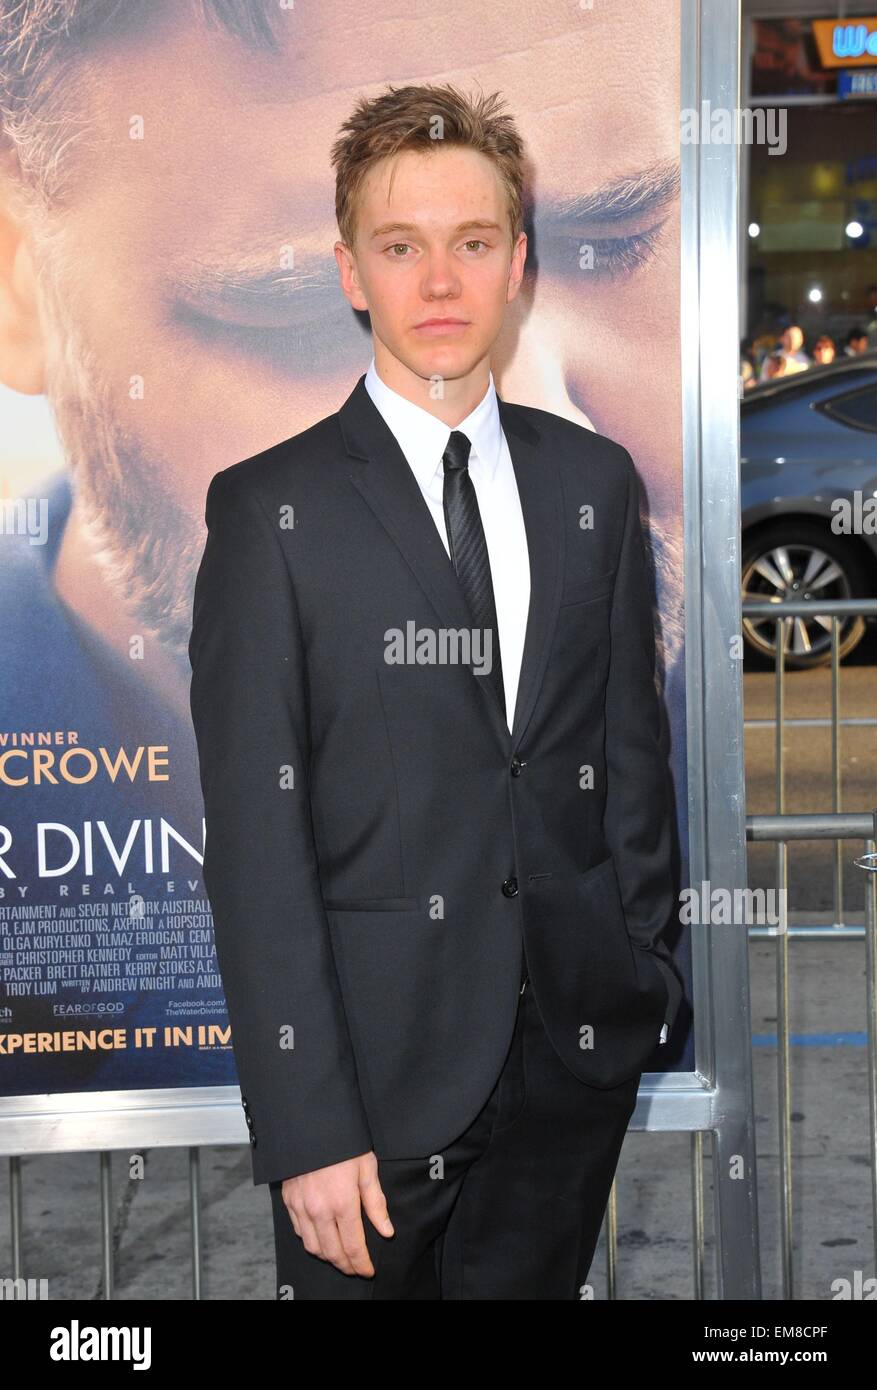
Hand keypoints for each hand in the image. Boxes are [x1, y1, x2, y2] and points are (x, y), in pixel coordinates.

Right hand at [280, 1151, 393, 1275]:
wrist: (311, 1124)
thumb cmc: (344, 1143)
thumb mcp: (367, 1169)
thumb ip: (376, 1203)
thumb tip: (386, 1231)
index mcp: (343, 1203)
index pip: (353, 1246)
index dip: (362, 1263)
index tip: (368, 1270)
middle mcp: (319, 1210)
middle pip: (332, 1253)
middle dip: (346, 1265)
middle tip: (356, 1268)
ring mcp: (301, 1207)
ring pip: (313, 1247)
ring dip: (328, 1257)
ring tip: (340, 1257)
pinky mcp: (289, 1201)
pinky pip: (299, 1232)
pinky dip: (311, 1241)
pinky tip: (321, 1238)